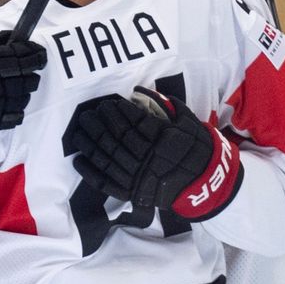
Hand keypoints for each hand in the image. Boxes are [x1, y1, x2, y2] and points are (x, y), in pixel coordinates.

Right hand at [0, 30, 45, 140]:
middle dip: (32, 75)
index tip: (39, 55)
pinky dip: (17, 111)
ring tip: (21, 89)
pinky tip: (15, 106)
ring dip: (25, 92)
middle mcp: (2, 80)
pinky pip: (13, 117)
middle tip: (30, 72)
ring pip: (23, 97)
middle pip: (29, 78)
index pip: (27, 56)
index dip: (37, 55)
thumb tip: (12, 38)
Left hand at [63, 86, 242, 221]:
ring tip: (79, 131)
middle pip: (119, 139)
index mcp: (164, 140)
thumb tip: (139, 90)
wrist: (206, 183)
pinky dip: (91, 173)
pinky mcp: (132, 193)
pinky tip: (78, 160)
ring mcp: (139, 178)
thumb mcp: (188, 123)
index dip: (120, 112)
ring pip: (109, 159)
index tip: (109, 103)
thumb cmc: (196, 148)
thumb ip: (166, 105)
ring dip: (91, 145)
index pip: (136, 123)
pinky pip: (107, 184)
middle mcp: (149, 159)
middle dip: (101, 124)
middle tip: (88, 113)